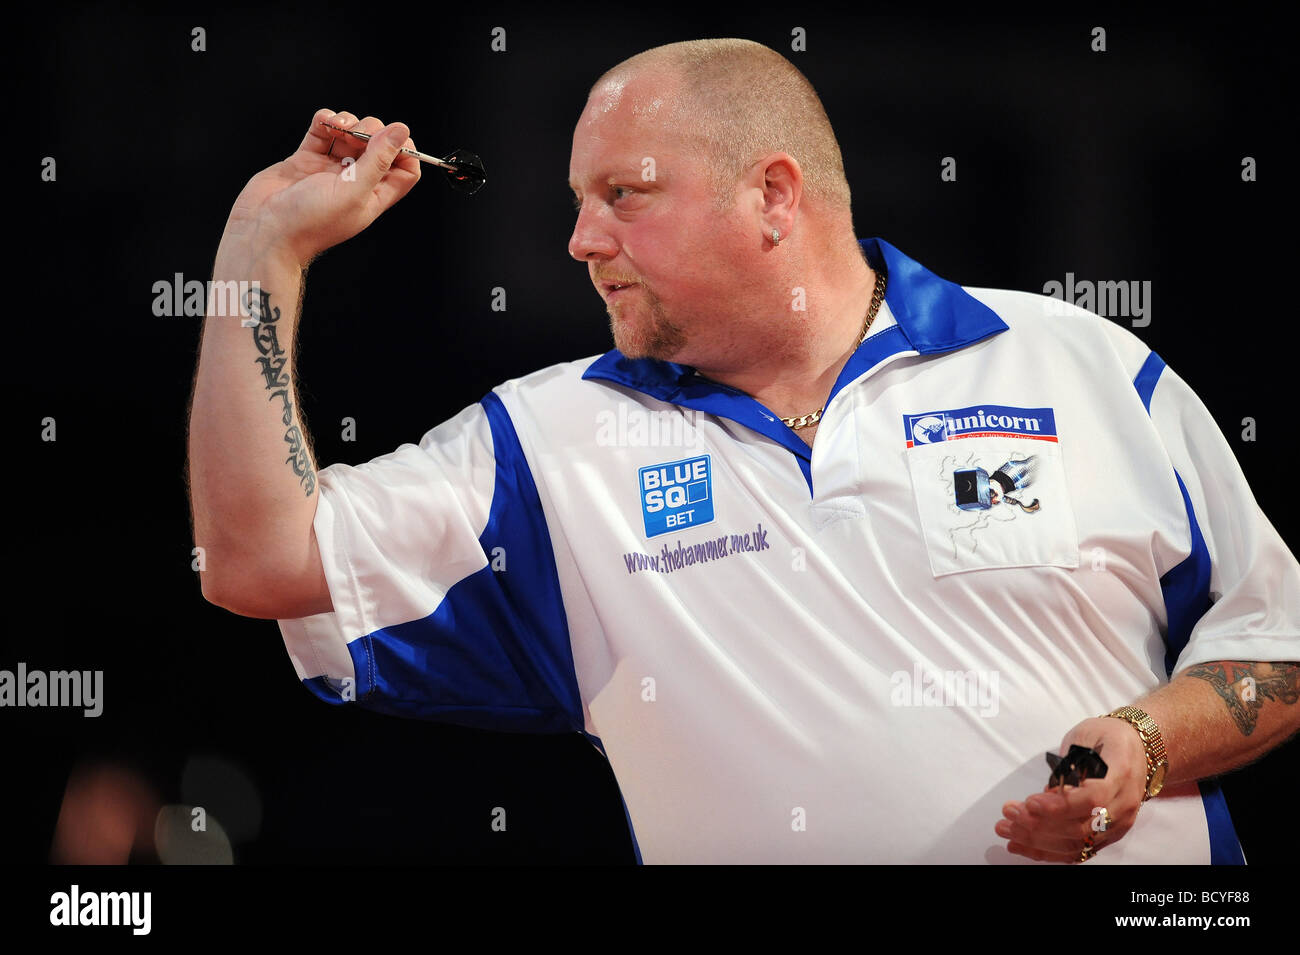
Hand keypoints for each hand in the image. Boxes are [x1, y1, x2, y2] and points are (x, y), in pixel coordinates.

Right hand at [222, 108, 421, 266]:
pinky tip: (324, 121)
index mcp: (372, 196)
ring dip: (347, 122)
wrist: (264, 230)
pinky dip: (325, 121)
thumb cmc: (310, 223)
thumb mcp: (354, 191)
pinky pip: (321, 133)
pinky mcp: (304, 161)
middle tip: (358, 134)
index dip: (404, 151)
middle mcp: (353, 183)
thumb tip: (401, 132)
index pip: (404, 170)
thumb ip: (379, 160)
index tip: (395, 137)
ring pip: (349, 136)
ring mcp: (328, 171)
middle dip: (371, 130)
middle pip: (377, 147)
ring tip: (338, 128)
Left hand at [994, 716, 1149, 862]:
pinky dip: (1046, 851)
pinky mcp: (1108, 835)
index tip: (1030, 803)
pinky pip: (1077, 851)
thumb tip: (1047, 793)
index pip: (1093, 799)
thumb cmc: (1107, 737)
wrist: (1138, 749)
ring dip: (1036, 841)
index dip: (1061, 805)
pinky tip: (1019, 845)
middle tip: (1008, 813)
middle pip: (1081, 827)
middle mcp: (1123, 804)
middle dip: (1039, 824)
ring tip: (1005, 829)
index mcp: (1121, 774)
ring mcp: (1118, 824)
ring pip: (1077, 844)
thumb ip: (1067, 765)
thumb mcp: (1085, 736)